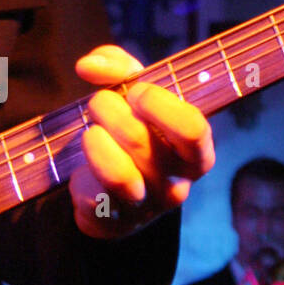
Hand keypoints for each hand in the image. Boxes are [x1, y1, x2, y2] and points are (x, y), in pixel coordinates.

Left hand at [69, 45, 214, 239]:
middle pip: (138, 139)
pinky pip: (96, 190)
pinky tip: (87, 154)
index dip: (157, 102)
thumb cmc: (132, 134)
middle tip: (100, 103)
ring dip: (94, 136)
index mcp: (197, 152)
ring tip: (92, 129)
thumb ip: (119, 67)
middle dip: (107, 108)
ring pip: (117, 171)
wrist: (109, 195)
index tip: (135, 91)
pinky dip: (86, 163)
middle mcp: (177, 183)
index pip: (191, 129)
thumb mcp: (135, 95)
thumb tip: (88, 65)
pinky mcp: (114, 219)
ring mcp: (147, 205)